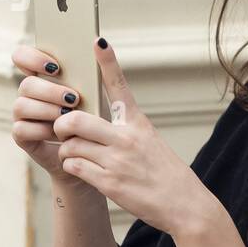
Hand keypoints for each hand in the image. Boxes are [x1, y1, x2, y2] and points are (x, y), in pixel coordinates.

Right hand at [10, 44, 87, 181]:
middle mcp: (30, 94)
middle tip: (73, 98)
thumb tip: (100, 45)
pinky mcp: (23, 136)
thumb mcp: (96, 92)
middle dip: (50, 90)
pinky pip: (20, 129)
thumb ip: (91, 70)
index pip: (22, 56)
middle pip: (26, 84)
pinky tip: (58, 133)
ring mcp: (24, 115)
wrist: (93, 151)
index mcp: (43, 76)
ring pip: (21, 105)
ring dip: (46, 109)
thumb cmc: (95, 116)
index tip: (55, 67)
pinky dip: (40, 130)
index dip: (32, 57)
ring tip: (68, 115)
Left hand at [51, 37, 216, 235]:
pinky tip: (84, 170)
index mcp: (138, 123)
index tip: (97, 41)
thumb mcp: (150, 142)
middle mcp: (127, 138)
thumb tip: (92, 121)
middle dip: (62, 123)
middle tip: (63, 128)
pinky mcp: (109, 183)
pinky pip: (74, 166)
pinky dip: (73, 167)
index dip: (108, 62)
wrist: (185, 205)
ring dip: (67, 150)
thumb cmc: (166, 174)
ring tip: (78, 155)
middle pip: (77, 119)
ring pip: (70, 145)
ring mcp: (117, 161)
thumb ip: (125, 129)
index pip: (120, 87)